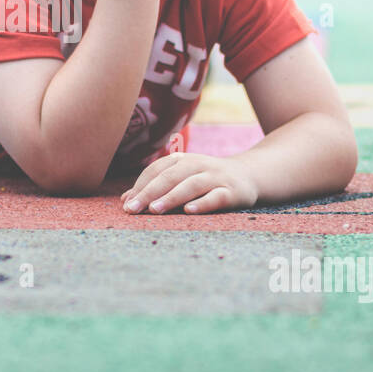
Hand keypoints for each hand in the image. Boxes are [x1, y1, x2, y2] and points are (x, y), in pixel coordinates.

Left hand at [120, 152, 258, 214]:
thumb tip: (125, 200)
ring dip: (172, 197)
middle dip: (149, 192)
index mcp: (183, 160)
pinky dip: (203, 203)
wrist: (248, 175)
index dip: (140, 185)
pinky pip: (216, 197)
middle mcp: (198, 165)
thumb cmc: (205, 180)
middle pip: (170, 177)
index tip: (126, 203)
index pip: (157, 169)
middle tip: (133, 209)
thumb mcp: (181, 178)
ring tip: (154, 210)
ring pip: (191, 185)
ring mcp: (215, 177)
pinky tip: (189, 211)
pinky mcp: (232, 192)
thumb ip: (155, 186)